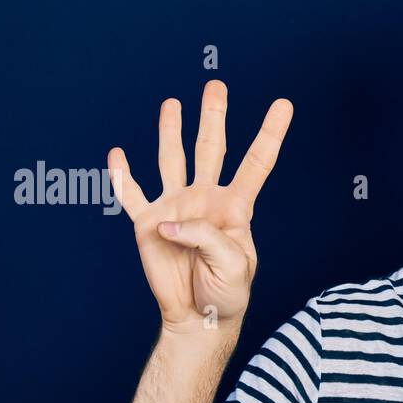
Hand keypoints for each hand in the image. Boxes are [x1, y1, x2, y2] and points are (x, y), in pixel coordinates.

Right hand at [107, 80, 293, 334]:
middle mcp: (205, 200)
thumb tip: (170, 220)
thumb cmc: (227, 292)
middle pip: (210, 149)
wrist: (199, 317)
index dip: (270, 133)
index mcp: (235, 208)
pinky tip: (117, 154)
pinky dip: (122, 175)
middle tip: (217, 85)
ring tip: (174, 104)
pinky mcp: (148, 225)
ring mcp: (175, 208)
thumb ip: (206, 236)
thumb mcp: (232, 264)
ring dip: (172, 131)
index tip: (284, 104)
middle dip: (214, 117)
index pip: (256, 163)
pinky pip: (131, 194)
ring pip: (172, 160)